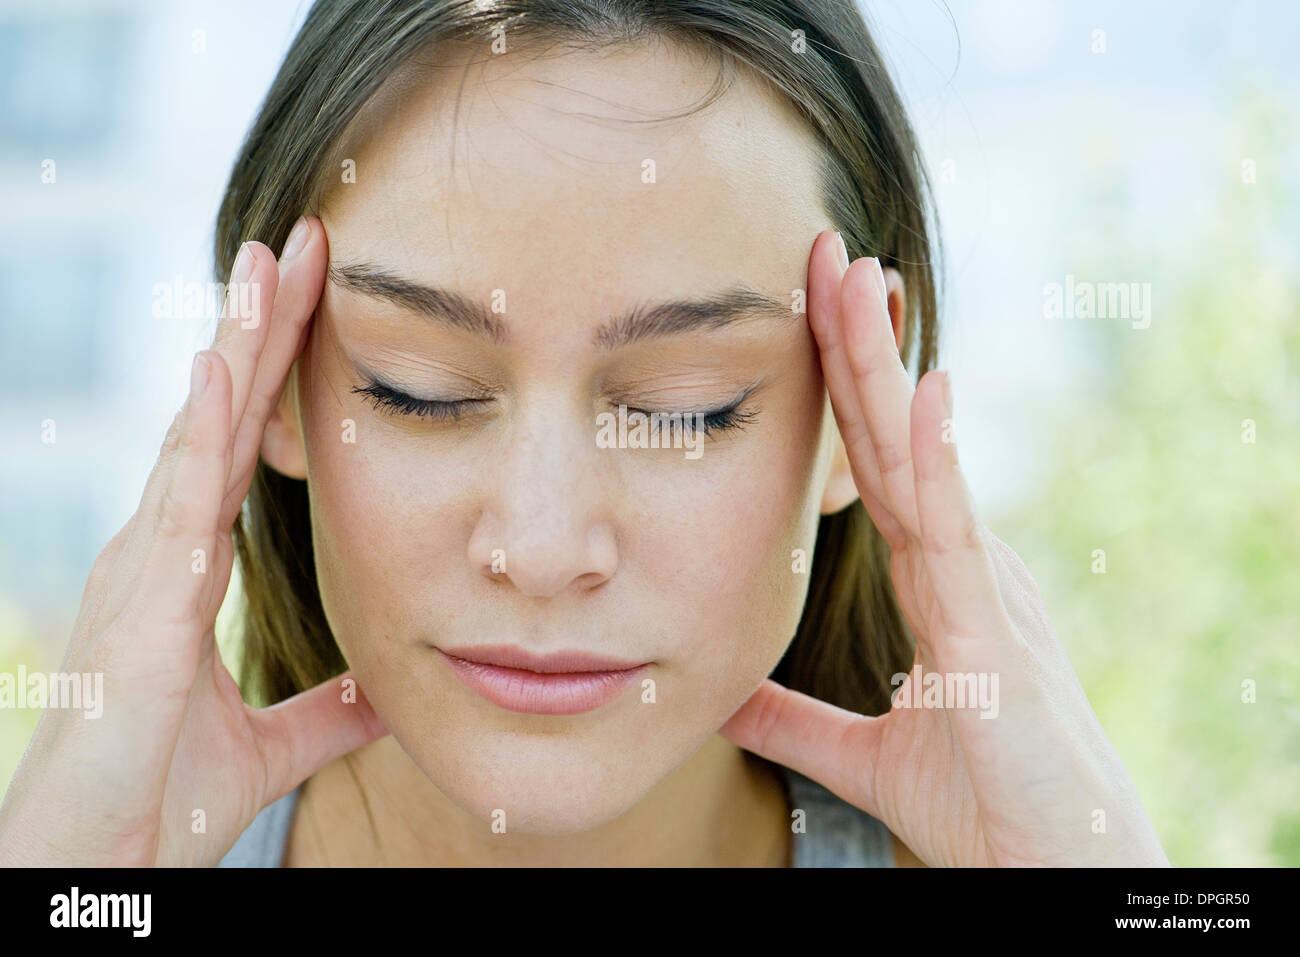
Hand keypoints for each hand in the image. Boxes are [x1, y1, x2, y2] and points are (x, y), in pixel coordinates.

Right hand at [0, 217, 387, 865]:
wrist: (100, 870)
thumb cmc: (158, 801)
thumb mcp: (270, 742)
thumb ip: (330, 709)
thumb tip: (390, 690)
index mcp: (185, 567)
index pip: (242, 447)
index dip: (275, 375)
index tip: (313, 300)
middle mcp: (159, 550)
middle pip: (220, 418)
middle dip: (259, 329)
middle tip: (297, 243)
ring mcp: (142, 569)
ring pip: (198, 437)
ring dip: (233, 350)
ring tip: (264, 264)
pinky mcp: (138, 608)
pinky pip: (174, 505)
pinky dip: (196, 435)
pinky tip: (218, 370)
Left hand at [720, 230, 1168, 866]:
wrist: (1051, 868)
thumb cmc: (981, 804)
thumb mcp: (861, 750)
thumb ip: (793, 716)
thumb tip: (718, 693)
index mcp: (936, 581)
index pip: (875, 465)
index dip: (843, 391)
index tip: (810, 313)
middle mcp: (962, 565)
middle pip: (896, 439)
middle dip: (858, 346)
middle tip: (826, 255)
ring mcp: (982, 589)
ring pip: (922, 460)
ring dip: (886, 369)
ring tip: (857, 281)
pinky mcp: (992, 634)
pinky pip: (958, 532)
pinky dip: (938, 459)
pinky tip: (921, 390)